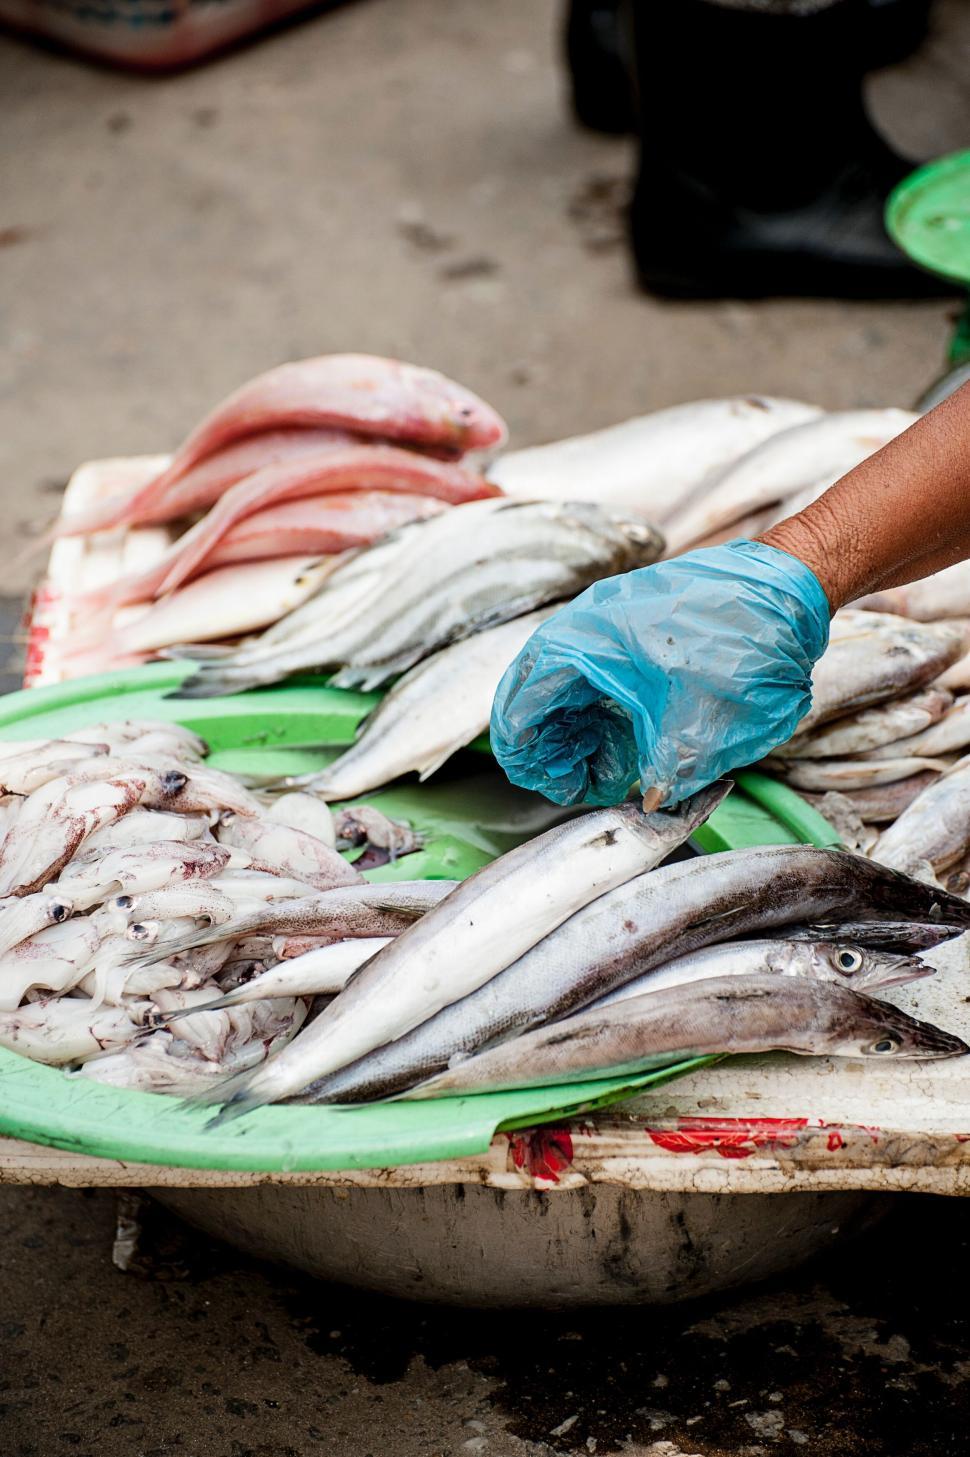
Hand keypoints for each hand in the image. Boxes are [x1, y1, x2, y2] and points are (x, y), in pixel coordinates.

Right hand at [490, 539, 829, 806]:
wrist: (788, 583)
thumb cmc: (744, 642)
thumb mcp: (702, 723)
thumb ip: (665, 771)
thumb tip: (650, 803)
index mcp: (582, 643)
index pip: (520, 704)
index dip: (528, 756)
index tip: (558, 790)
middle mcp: (583, 631)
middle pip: (534, 698)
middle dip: (550, 750)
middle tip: (582, 788)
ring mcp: (606, 629)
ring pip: (562, 690)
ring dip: (574, 736)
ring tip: (607, 774)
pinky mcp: (629, 635)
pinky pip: (593, 680)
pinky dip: (598, 716)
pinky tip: (627, 747)